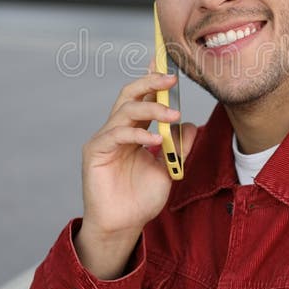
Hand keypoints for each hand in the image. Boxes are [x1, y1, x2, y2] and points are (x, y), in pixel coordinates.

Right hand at [75, 71, 196, 278]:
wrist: (124, 225)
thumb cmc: (142, 198)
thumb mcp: (169, 168)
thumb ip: (179, 146)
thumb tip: (192, 124)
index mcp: (134, 130)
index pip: (143, 97)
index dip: (152, 77)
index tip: (167, 63)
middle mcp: (117, 129)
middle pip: (130, 94)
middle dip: (150, 82)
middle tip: (172, 79)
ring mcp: (105, 138)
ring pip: (126, 110)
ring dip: (152, 109)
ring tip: (173, 115)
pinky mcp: (95, 151)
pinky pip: (117, 133)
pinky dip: (138, 134)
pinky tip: (155, 140)